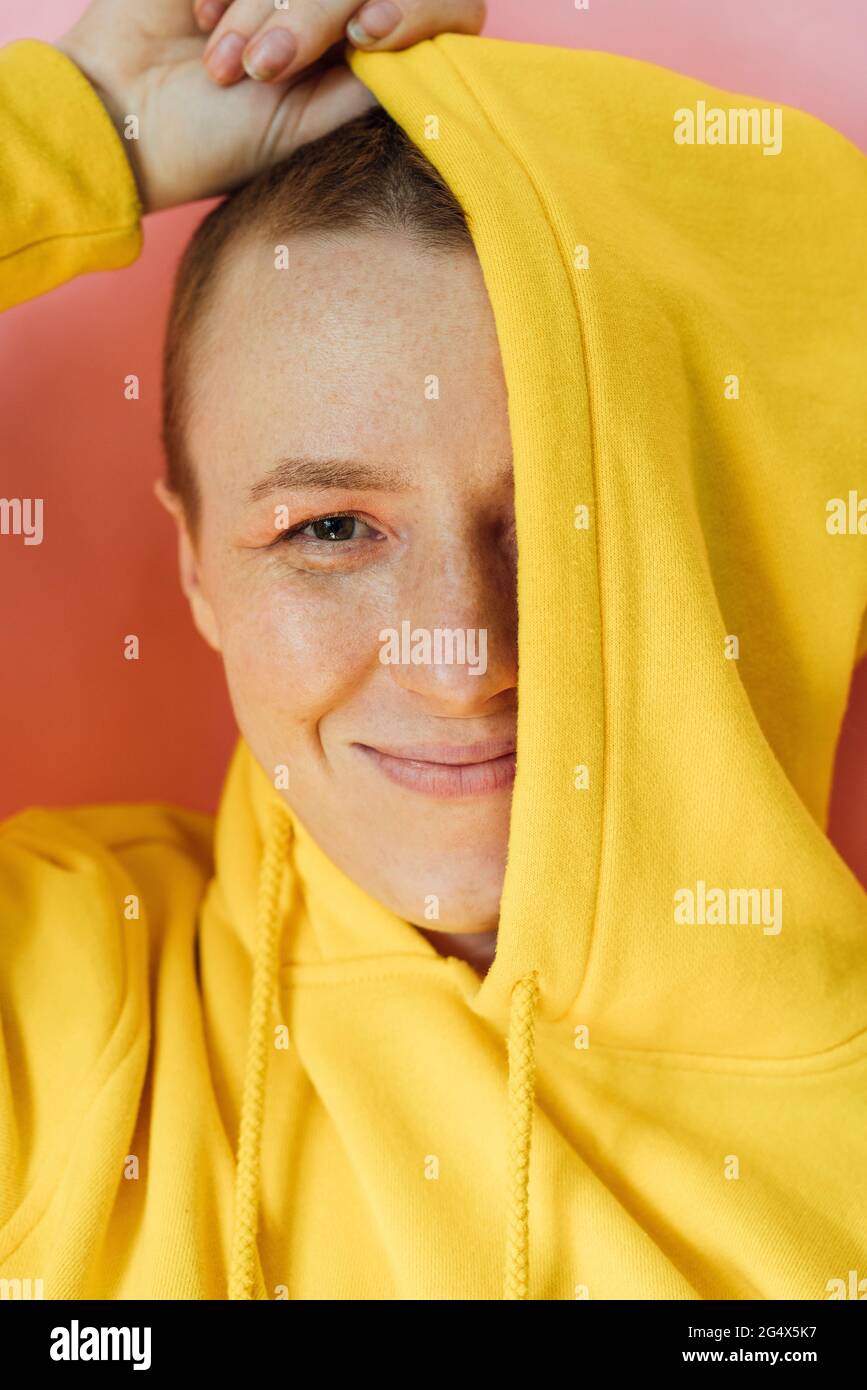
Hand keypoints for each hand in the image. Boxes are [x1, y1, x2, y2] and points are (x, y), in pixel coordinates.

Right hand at [54, 0, 485, 213]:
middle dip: (317, 16)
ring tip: (225, 61)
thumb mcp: (310, 124)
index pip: (444, 7)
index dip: (420, 7)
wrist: (121, 114)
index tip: (371, 33)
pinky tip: (206, 23)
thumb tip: (432, 50)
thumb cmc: (215, 139)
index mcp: (367, 53)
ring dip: (271, 9)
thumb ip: (374, 84)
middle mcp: (335, 10)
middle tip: (267, 63)